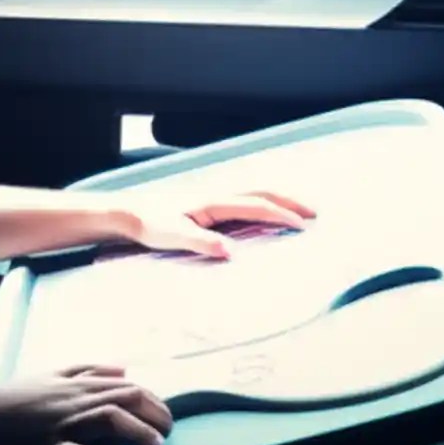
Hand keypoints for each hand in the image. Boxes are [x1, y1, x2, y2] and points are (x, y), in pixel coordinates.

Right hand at [0, 365, 172, 444]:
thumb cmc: (13, 396)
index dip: (153, 401)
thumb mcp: (50, 375)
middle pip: (126, 400)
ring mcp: (61, 425)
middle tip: (168, 433)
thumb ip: (87, 370)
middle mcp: (74, 402)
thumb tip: (124, 368)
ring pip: (108, 420)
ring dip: (137, 433)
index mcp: (76, 385)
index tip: (164, 416)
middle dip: (155, 415)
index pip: (127, 387)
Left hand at [118, 190, 315, 258]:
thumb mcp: (172, 236)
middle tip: (315, 214)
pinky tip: (267, 217)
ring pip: (254, 194)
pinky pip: (244, 201)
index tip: (303, 226)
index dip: (281, 215)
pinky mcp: (208, 206)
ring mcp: (213, 199)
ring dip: (279, 200)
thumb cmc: (149, 225)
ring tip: (300, 212)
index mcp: (212, 202)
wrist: (128, 214)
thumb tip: (229, 252)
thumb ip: (200, 242)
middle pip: (261, 192)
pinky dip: (264, 205)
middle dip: (290, 201)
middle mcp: (216, 196)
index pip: (255, 206)